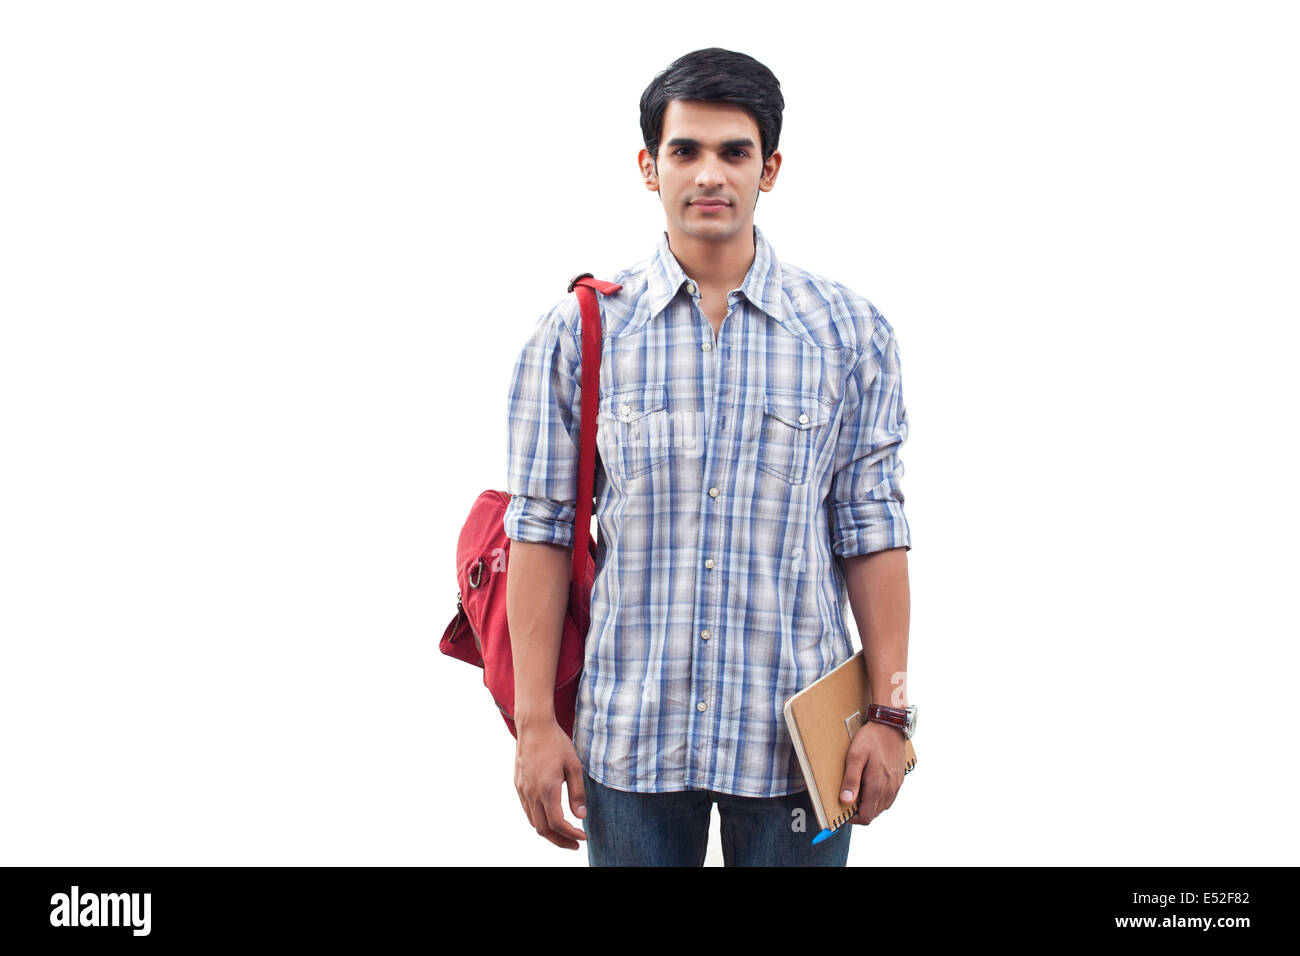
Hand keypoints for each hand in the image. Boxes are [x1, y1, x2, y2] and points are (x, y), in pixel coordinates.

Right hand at [513, 717, 587, 848]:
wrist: (534, 727)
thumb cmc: (556, 743)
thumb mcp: (574, 766)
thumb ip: (577, 793)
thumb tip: (581, 816)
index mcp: (547, 789)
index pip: (558, 824)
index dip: (572, 835)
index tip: (583, 836)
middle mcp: (532, 793)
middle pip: (543, 829)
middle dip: (560, 841)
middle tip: (575, 844)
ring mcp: (523, 790)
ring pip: (533, 822)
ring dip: (549, 833)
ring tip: (565, 835)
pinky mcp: (518, 786)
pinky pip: (527, 811)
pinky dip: (539, 820)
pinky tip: (550, 818)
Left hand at [838, 720, 905, 825]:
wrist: (890, 725)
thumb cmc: (871, 739)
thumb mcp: (855, 757)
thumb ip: (851, 780)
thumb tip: (846, 801)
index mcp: (877, 786)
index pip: (865, 817)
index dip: (853, 818)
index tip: (843, 812)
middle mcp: (889, 789)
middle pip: (873, 814)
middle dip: (860, 812)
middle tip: (848, 800)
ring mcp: (896, 785)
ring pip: (882, 807)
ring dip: (870, 806)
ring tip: (858, 793)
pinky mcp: (899, 779)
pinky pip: (889, 797)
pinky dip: (879, 798)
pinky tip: (870, 786)